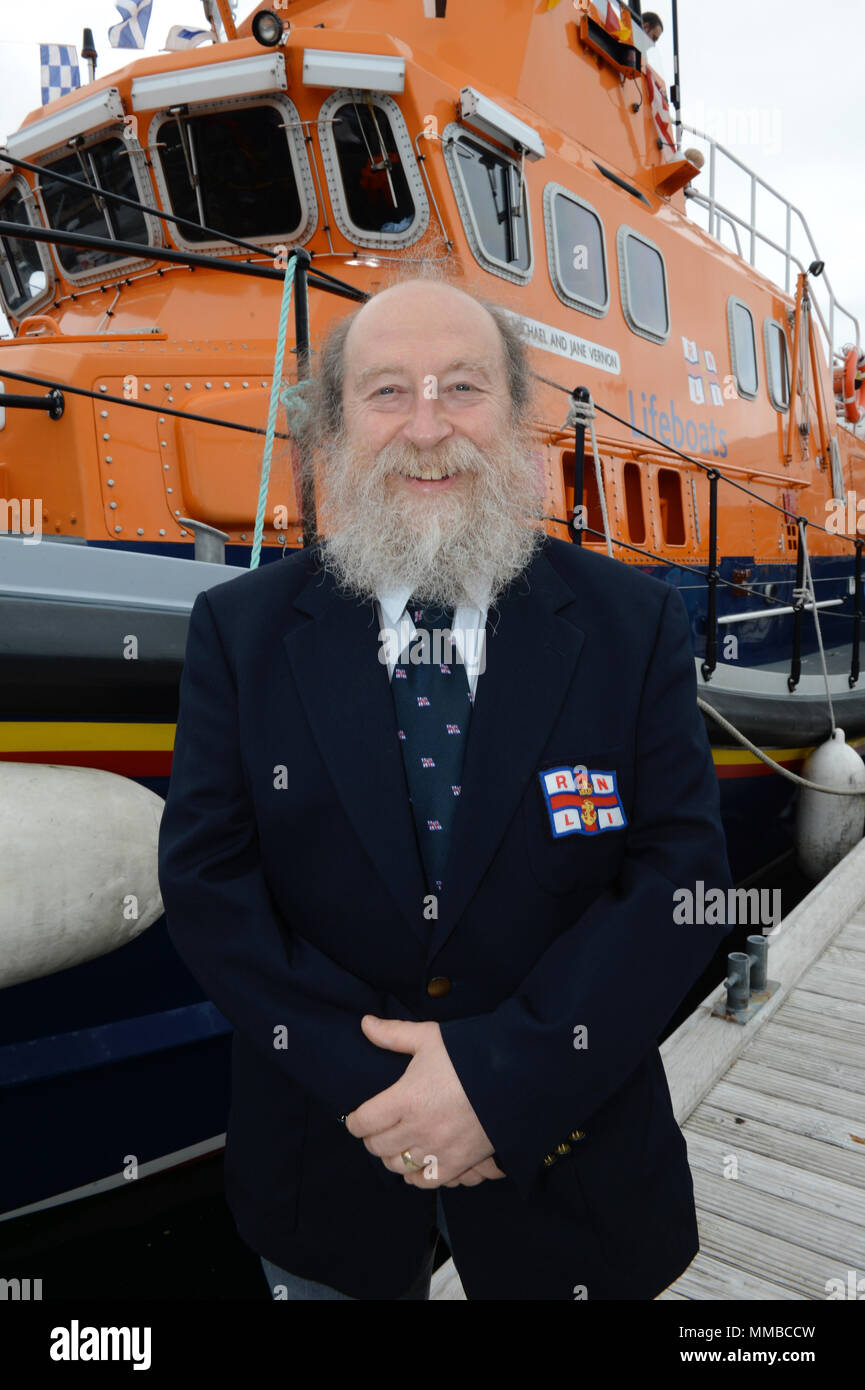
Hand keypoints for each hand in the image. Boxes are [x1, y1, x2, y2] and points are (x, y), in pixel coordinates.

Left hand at [345, 1016, 500, 1187]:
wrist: (513, 1074)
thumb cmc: (467, 1054)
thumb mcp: (429, 1038)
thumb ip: (393, 1034)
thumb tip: (365, 1024)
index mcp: (405, 1099)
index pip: (363, 1122)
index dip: (355, 1121)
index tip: (356, 1118)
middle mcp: (417, 1128)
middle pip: (377, 1147)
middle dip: (372, 1138)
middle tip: (377, 1129)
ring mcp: (438, 1148)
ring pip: (398, 1166)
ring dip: (392, 1157)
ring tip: (396, 1145)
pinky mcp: (459, 1162)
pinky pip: (427, 1181)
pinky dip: (417, 1176)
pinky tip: (417, 1164)